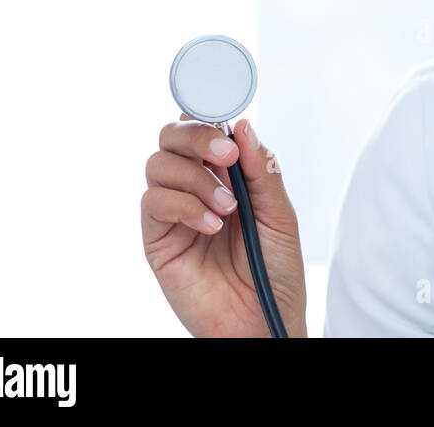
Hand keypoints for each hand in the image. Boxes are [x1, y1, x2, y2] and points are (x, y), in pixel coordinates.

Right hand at [141, 116, 306, 336]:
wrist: (263, 320)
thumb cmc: (275, 269)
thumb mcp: (279, 214)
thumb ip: (261, 171)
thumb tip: (243, 125)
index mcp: (227, 174)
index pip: (205, 128)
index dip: (208, 114)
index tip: (227, 119)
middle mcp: (196, 185)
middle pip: (172, 135)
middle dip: (196, 136)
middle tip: (226, 157)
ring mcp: (174, 211)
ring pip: (158, 163)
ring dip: (196, 178)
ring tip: (227, 208)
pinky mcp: (158, 238)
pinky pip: (154, 202)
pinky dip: (184, 206)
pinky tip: (211, 225)